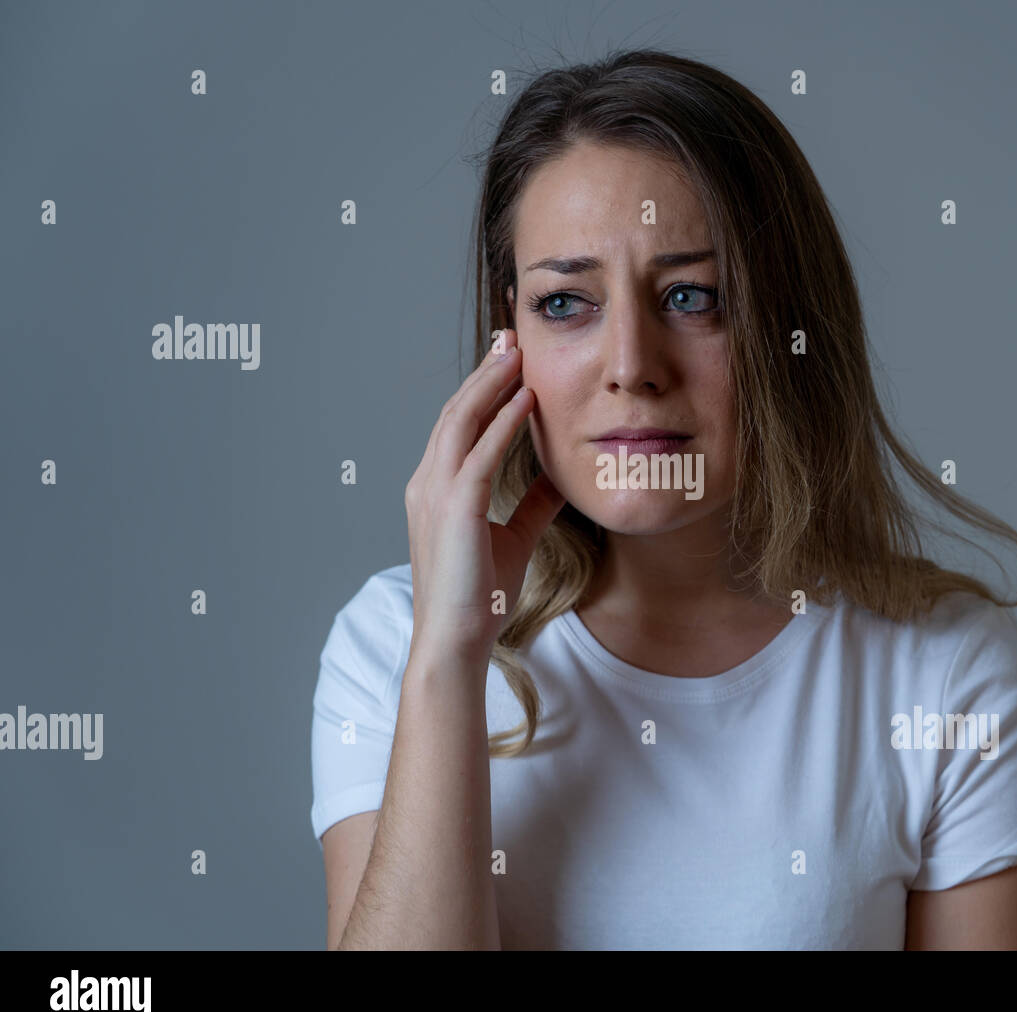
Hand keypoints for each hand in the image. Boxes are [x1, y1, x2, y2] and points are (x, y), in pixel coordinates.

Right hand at [403, 328, 565, 667]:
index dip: (484, 388)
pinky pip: (479, 453)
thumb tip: (560, 477)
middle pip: (457, 411)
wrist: (458, 640)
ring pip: (462, 421)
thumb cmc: (482, 595)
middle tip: (512, 336)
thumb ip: (533, 503)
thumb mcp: (516, 536)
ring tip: (517, 351)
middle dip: (485, 372)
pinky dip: (503, 421)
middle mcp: (428, 482)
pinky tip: (526, 399)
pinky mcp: (453, 508)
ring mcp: (435, 493)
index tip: (509, 359)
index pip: (460, 424)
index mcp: (437, 488)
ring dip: (491, 383)